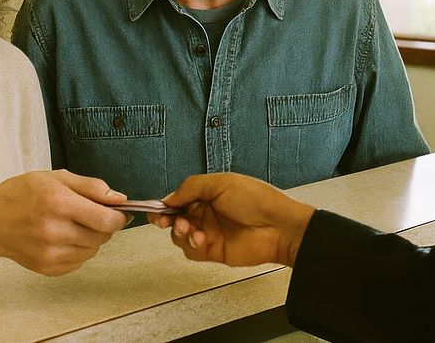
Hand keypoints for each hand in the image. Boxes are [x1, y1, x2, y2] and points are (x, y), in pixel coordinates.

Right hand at [0, 170, 128, 282]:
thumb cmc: (23, 194)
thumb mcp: (56, 177)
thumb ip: (91, 186)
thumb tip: (120, 199)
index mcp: (58, 203)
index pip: (106, 219)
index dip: (119, 217)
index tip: (119, 212)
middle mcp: (54, 231)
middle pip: (102, 236)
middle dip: (105, 225)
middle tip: (92, 215)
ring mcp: (50, 253)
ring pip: (93, 250)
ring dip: (92, 238)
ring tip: (73, 225)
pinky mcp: (48, 268)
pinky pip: (79, 261)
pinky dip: (79, 250)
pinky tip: (63, 237)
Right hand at [148, 173, 313, 267]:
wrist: (279, 227)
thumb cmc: (255, 199)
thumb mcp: (222, 182)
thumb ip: (192, 187)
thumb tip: (169, 197)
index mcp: (207, 194)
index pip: (179, 199)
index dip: (165, 204)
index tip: (156, 209)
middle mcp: (206, 213)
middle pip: (175, 218)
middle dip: (166, 219)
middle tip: (164, 220)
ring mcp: (209, 232)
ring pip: (180, 236)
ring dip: (180, 232)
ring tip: (190, 229)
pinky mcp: (214, 251)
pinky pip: (192, 251)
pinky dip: (192, 245)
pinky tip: (201, 239)